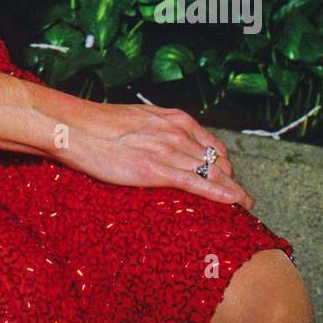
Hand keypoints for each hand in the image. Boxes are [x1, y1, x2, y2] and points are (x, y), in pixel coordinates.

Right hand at [53, 99, 253, 209]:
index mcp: (173, 119)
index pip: (211, 143)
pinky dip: (219, 193)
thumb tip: (168, 143)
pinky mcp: (155, 170)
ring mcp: (167, 151)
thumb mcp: (140, 119)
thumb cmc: (101, 125)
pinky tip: (233, 202)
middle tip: (240, 196)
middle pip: (216, 159)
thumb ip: (160, 129)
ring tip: (244, 204)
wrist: (77, 128)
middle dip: (232, 178)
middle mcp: (176, 132)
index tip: (230, 175)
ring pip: (212, 171)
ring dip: (232, 189)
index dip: (225, 162)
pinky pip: (196, 183)